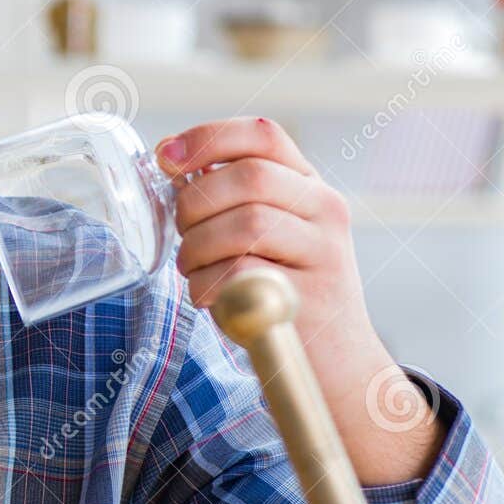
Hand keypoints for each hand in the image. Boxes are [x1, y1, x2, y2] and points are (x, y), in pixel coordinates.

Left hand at [156, 117, 441, 485]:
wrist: (338, 368)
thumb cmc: (285, 296)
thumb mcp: (266, 238)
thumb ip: (230, 199)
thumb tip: (171, 159)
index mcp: (309, 187)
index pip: (263, 135)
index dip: (208, 137)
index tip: (165, 157)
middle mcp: (325, 211)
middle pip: (247, 178)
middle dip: (195, 204)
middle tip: (184, 235)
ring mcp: (324, 254)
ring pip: (243, 225)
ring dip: (198, 250)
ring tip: (195, 271)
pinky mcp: (312, 299)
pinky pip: (241, 276)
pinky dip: (208, 287)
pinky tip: (212, 300)